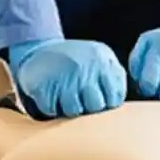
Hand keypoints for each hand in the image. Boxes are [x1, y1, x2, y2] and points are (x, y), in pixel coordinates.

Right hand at [8, 38, 126, 117]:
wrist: (38, 49)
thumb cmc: (75, 61)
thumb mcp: (100, 59)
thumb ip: (115, 78)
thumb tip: (120, 105)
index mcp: (102, 61)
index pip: (114, 98)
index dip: (106, 103)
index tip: (97, 97)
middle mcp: (84, 68)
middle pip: (95, 106)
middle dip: (87, 107)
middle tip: (78, 96)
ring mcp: (62, 76)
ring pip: (73, 111)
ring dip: (67, 108)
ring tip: (63, 95)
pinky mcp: (42, 86)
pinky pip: (51, 110)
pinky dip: (49, 107)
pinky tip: (50, 94)